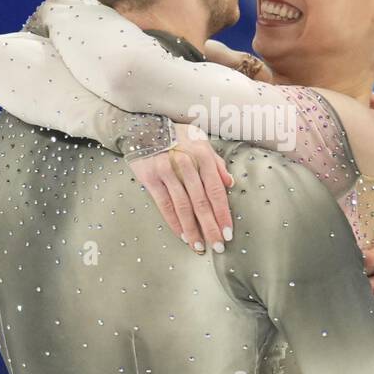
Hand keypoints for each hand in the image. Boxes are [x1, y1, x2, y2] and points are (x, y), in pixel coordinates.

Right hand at [129, 122, 233, 253]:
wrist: (144, 127)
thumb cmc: (176, 135)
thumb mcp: (201, 141)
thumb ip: (216, 162)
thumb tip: (230, 183)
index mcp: (202, 156)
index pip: (216, 191)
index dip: (223, 214)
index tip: (228, 232)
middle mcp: (186, 164)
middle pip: (201, 203)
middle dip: (211, 227)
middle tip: (218, 245)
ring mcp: (167, 172)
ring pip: (183, 207)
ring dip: (192, 230)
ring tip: (200, 246)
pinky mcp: (151, 179)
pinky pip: (165, 205)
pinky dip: (174, 222)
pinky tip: (182, 234)